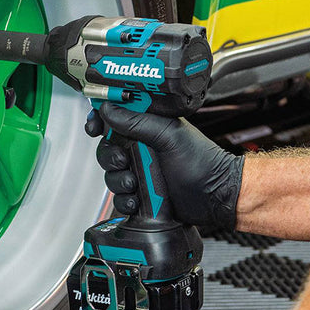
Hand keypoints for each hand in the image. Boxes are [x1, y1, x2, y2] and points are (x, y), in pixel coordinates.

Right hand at [86, 102, 244, 228]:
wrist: (215, 197)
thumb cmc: (203, 162)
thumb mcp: (169, 136)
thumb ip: (138, 122)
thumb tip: (109, 109)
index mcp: (148, 126)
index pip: (115, 116)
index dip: (100, 120)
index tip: (94, 127)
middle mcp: (142, 146)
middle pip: (107, 147)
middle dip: (110, 157)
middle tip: (124, 162)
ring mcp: (141, 170)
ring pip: (111, 174)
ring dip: (118, 181)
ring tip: (135, 184)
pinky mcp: (141, 193)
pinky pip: (119, 197)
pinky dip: (125, 200)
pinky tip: (138, 200)